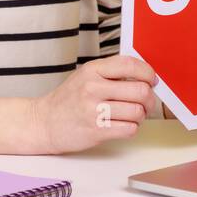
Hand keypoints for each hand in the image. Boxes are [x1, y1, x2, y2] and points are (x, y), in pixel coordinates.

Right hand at [29, 54, 158, 152]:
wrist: (44, 123)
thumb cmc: (68, 100)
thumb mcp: (86, 76)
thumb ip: (111, 72)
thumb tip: (145, 75)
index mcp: (92, 70)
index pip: (130, 65)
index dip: (148, 73)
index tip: (151, 80)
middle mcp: (93, 88)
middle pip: (140, 91)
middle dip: (149, 98)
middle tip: (146, 102)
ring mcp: (94, 110)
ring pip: (137, 112)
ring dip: (140, 116)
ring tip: (132, 115)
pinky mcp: (96, 131)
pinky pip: (129, 129)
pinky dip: (131, 128)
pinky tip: (123, 125)